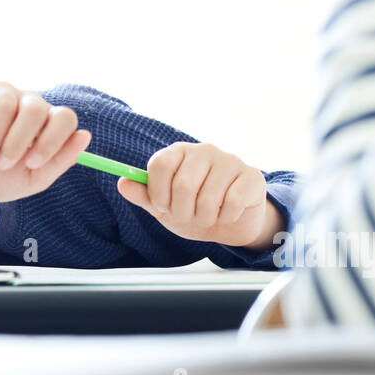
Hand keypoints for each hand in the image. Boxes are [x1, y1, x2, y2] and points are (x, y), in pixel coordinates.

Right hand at [0, 79, 90, 201]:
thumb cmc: (1, 176)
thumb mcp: (33, 178)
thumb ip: (60, 161)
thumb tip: (85, 136)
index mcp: (48, 123)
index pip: (64, 118)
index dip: (52, 140)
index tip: (32, 163)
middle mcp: (29, 102)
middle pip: (36, 109)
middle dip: (17, 142)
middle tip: (2, 166)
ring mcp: (3, 92)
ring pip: (5, 105)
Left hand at [116, 142, 279, 249]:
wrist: (232, 223)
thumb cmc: (195, 210)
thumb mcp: (165, 207)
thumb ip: (144, 195)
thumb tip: (122, 183)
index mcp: (179, 152)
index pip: (161, 164)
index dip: (158, 192)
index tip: (162, 206)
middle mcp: (204, 150)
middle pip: (183, 184)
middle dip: (181, 211)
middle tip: (187, 216)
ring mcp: (230, 160)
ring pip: (208, 198)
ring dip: (204, 219)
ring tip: (207, 217)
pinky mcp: (251, 176)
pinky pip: (232, 203)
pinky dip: (226, 217)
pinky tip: (228, 214)